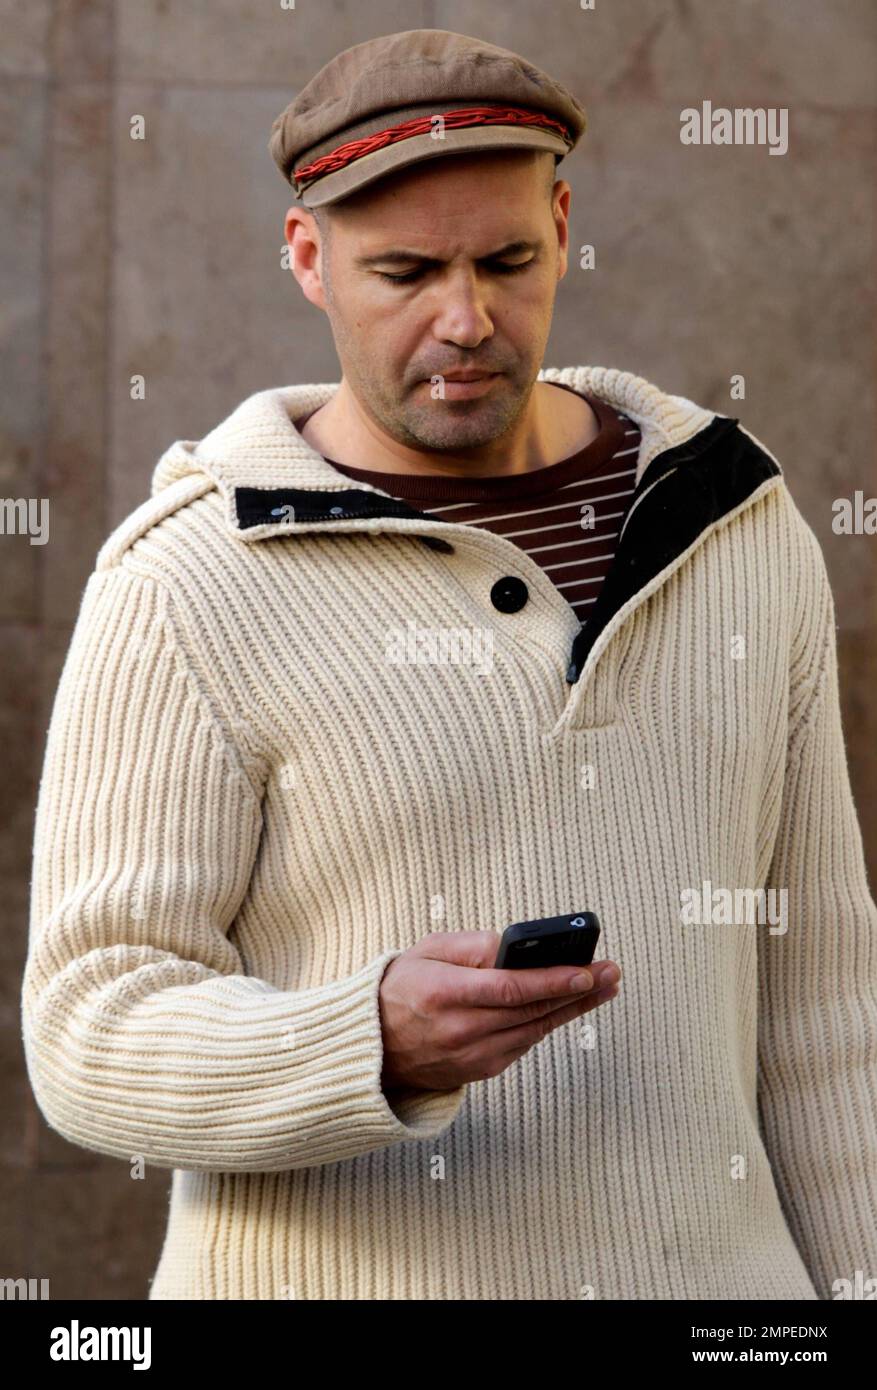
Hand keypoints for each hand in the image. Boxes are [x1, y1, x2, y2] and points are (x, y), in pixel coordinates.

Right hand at [378, 929, 621, 1092]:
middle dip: (578, 991)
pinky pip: (522, 1045)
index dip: (552, 981)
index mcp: (444, 994)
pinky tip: (567, 1007)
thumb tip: (515, 946)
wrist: (373, 1045)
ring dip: (572, 1010)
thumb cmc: (401, 988)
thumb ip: (472, 947)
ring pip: (534, 1031)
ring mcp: (471, 1056)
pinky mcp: (479, 1071)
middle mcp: (460, 1030)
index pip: (509, 988)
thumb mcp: (427, 952)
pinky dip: (546, 1024)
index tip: (586, 971)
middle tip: (612, 973)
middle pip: (532, 1011)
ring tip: (604, 988)